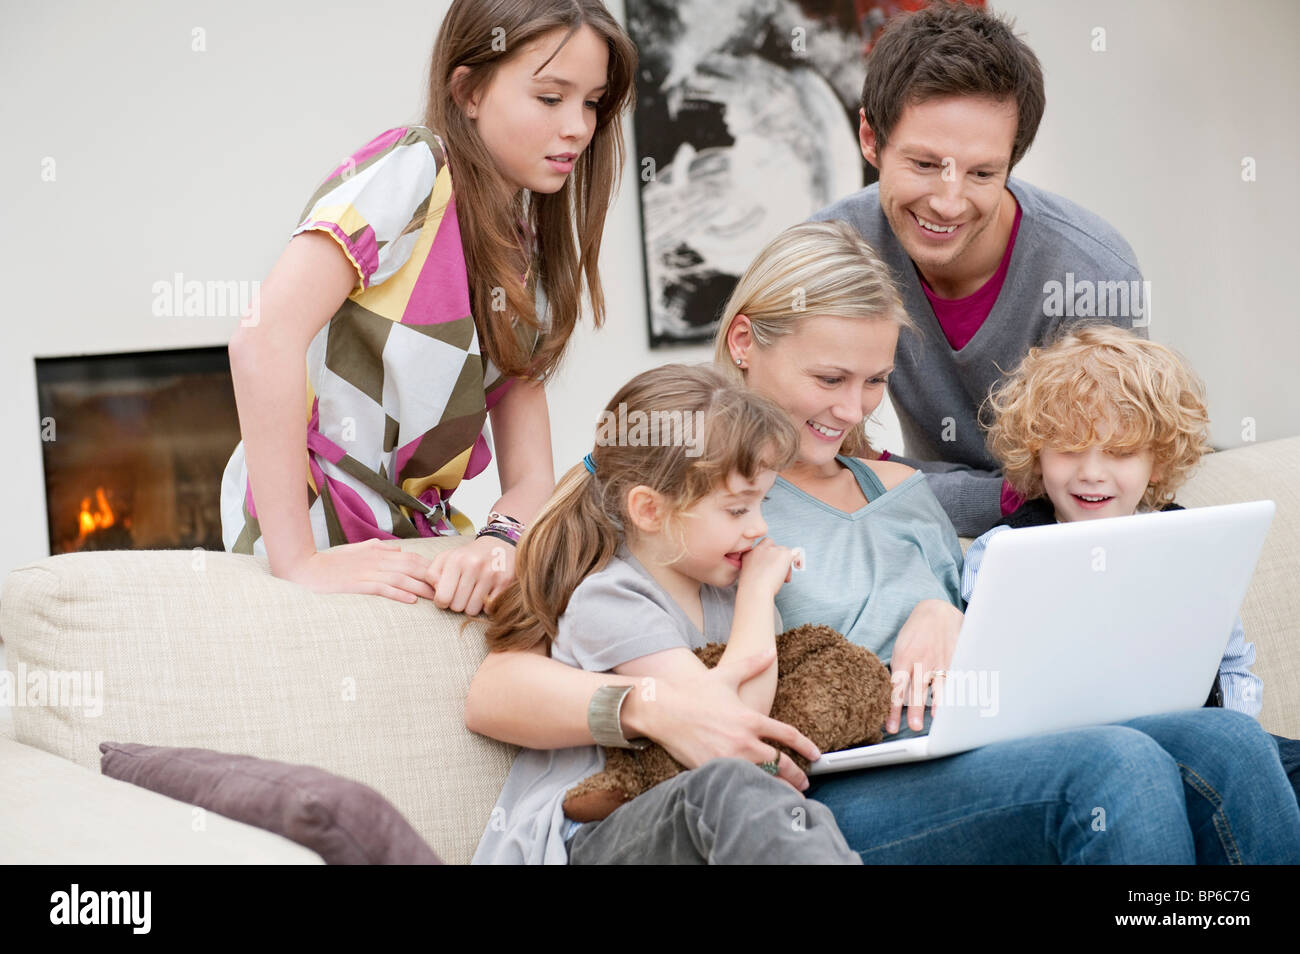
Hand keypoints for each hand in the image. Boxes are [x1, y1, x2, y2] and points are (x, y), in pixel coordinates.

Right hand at [283, 538, 434, 603]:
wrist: (306, 569)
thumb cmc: (331, 563)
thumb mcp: (356, 551)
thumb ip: (377, 548)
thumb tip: (397, 550)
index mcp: (378, 553)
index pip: (411, 558)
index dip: (429, 566)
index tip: (444, 577)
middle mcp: (377, 561)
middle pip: (412, 567)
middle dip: (432, 577)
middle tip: (449, 587)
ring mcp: (368, 572)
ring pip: (402, 578)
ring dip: (421, 587)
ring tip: (436, 597)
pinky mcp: (359, 585)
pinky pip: (383, 588)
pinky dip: (399, 593)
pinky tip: (411, 600)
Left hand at [426, 535, 515, 615]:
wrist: (498, 544)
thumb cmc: (468, 555)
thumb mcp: (445, 558)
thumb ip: (432, 574)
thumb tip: (436, 592)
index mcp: (456, 560)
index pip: (442, 597)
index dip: (441, 601)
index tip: (446, 596)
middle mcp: (473, 566)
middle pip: (457, 606)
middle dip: (457, 603)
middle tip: (462, 593)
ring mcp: (491, 574)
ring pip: (473, 610)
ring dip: (471, 605)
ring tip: (473, 593)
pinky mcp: (505, 582)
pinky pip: (489, 609)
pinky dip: (486, 605)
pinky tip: (486, 593)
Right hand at [625, 648, 819, 791]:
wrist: (662, 709)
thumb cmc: (693, 692)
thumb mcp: (725, 675)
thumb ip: (751, 665)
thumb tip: (770, 652)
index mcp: (750, 718)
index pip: (787, 735)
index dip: (806, 746)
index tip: (816, 755)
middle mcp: (743, 741)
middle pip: (780, 764)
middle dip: (796, 776)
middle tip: (804, 783)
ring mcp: (728, 758)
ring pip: (762, 779)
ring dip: (778, 788)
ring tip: (787, 795)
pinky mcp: (711, 770)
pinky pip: (738, 785)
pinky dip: (750, 791)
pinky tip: (757, 797)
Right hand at [736, 538, 794, 596]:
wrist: (755, 590)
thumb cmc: (751, 588)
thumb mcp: (748, 574)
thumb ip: (756, 568)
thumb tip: (767, 569)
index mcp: (749, 553)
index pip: (762, 546)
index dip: (769, 555)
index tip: (770, 564)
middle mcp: (760, 549)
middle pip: (774, 547)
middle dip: (778, 556)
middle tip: (778, 570)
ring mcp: (772, 550)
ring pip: (784, 551)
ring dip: (785, 563)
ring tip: (783, 576)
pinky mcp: (784, 554)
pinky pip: (795, 553)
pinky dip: (798, 560)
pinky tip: (797, 566)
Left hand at [887, 599, 963, 733]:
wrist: (936, 610)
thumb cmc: (915, 633)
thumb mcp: (900, 649)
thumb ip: (898, 671)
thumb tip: (893, 697)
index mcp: (904, 658)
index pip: (896, 689)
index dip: (893, 710)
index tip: (890, 727)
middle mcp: (922, 661)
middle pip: (918, 689)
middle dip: (916, 709)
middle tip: (914, 727)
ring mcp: (941, 661)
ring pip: (939, 686)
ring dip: (938, 705)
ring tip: (936, 721)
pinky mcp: (955, 659)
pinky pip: (955, 680)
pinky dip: (955, 694)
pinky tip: (956, 707)